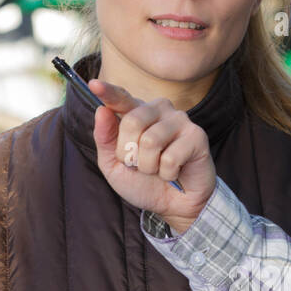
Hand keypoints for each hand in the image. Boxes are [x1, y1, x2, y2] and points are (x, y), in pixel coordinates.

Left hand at [90, 78, 215, 232]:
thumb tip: (102, 111)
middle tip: (140, 166)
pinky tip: (174, 173)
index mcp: (138, 113)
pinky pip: (170, 157)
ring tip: (158, 170)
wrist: (175, 206)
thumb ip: (105, 139)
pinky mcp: (197, 136)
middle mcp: (160, 110)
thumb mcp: (115, 165)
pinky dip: (167, 173)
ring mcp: (180, 121)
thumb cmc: (145, 183)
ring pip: (151, 141)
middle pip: (132, 122)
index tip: (94, 85)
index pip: (121, 98)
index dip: (108, 92)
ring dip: (149, 167)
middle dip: (130, 154)